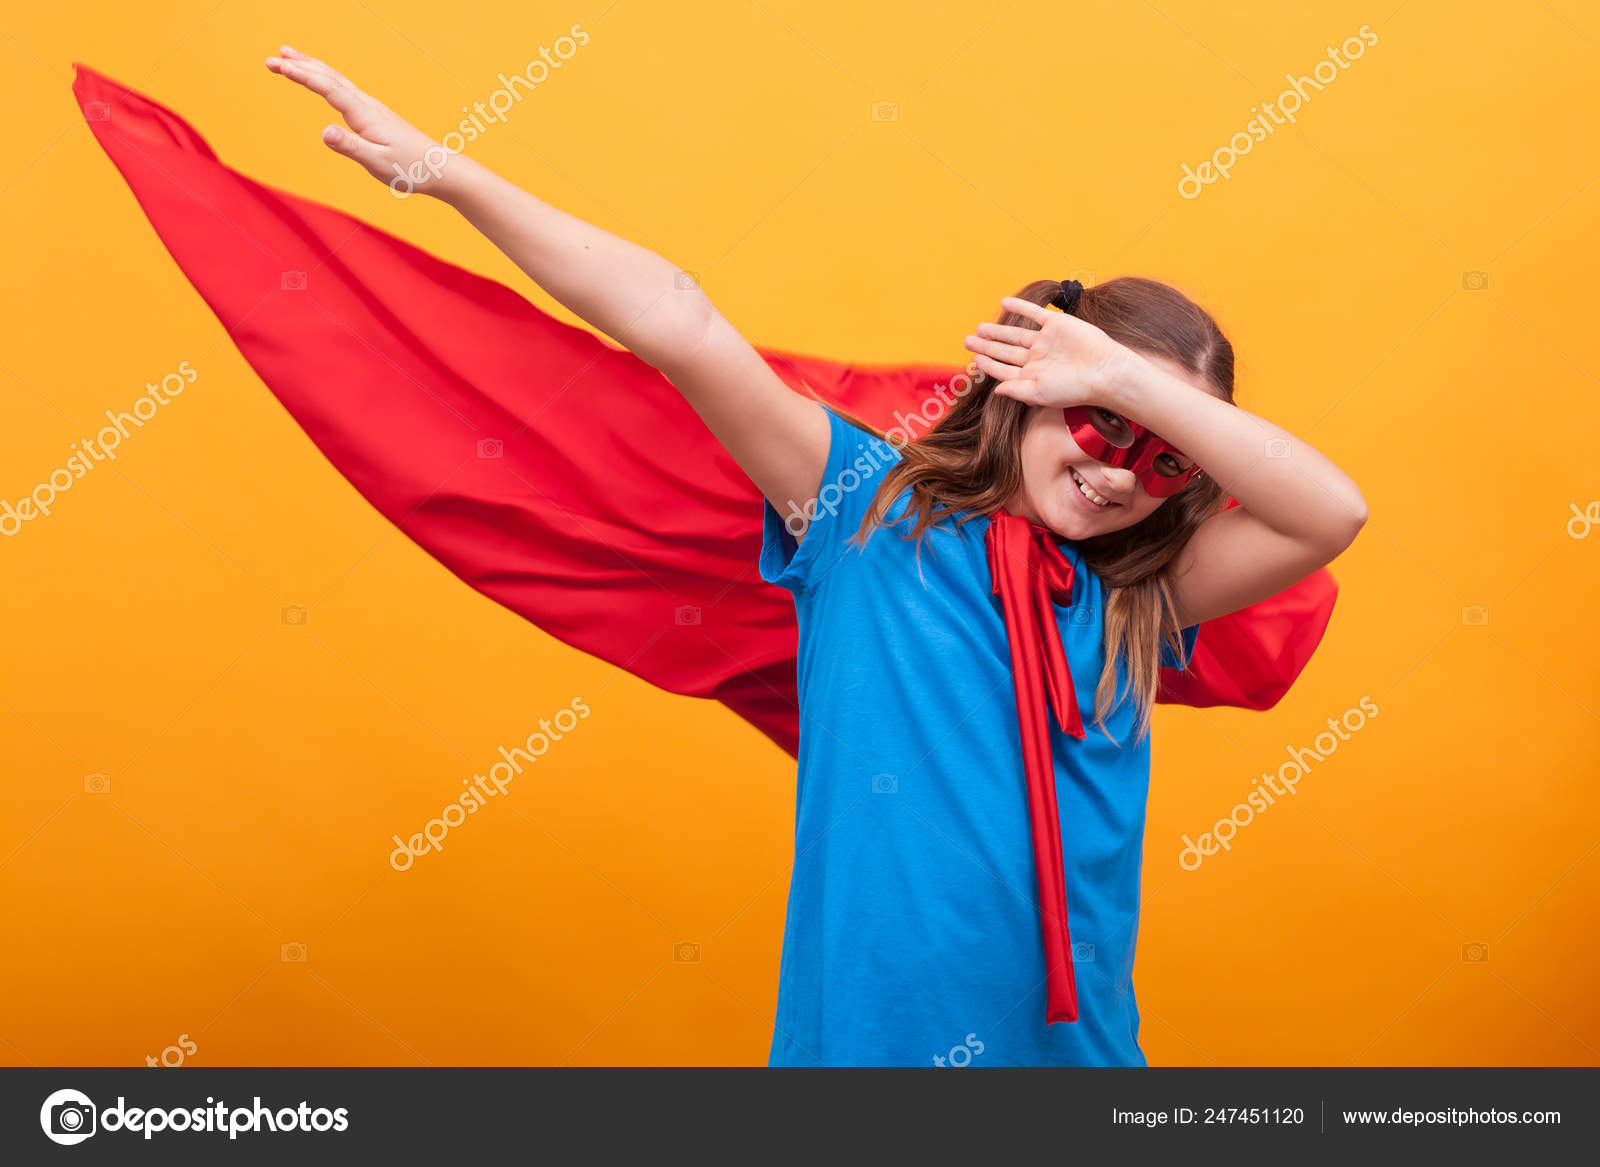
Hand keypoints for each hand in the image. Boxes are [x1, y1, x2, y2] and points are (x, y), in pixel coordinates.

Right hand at [265, 46, 457, 198]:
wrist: (440, 169)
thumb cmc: (411, 170)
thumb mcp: (378, 163)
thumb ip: (350, 147)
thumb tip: (325, 132)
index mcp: (364, 114)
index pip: (327, 87)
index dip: (300, 74)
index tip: (276, 64)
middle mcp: (367, 105)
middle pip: (329, 77)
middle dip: (300, 66)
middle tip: (272, 57)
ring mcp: (372, 109)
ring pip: (337, 80)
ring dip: (312, 67)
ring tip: (290, 57)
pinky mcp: (376, 116)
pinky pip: (345, 90)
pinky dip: (327, 80)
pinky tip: (323, 82)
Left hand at [963, 296, 1136, 409]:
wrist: (1103, 371)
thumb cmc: (1073, 389)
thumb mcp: (1038, 394)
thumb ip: (1015, 391)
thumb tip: (996, 391)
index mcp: (1032, 376)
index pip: (1004, 369)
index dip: (988, 363)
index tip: (974, 358)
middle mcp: (1037, 358)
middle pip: (1006, 351)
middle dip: (987, 345)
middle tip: (967, 339)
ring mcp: (1046, 341)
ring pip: (1016, 334)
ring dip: (998, 330)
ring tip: (980, 327)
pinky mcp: (1057, 324)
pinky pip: (1035, 313)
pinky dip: (1020, 307)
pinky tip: (1005, 301)